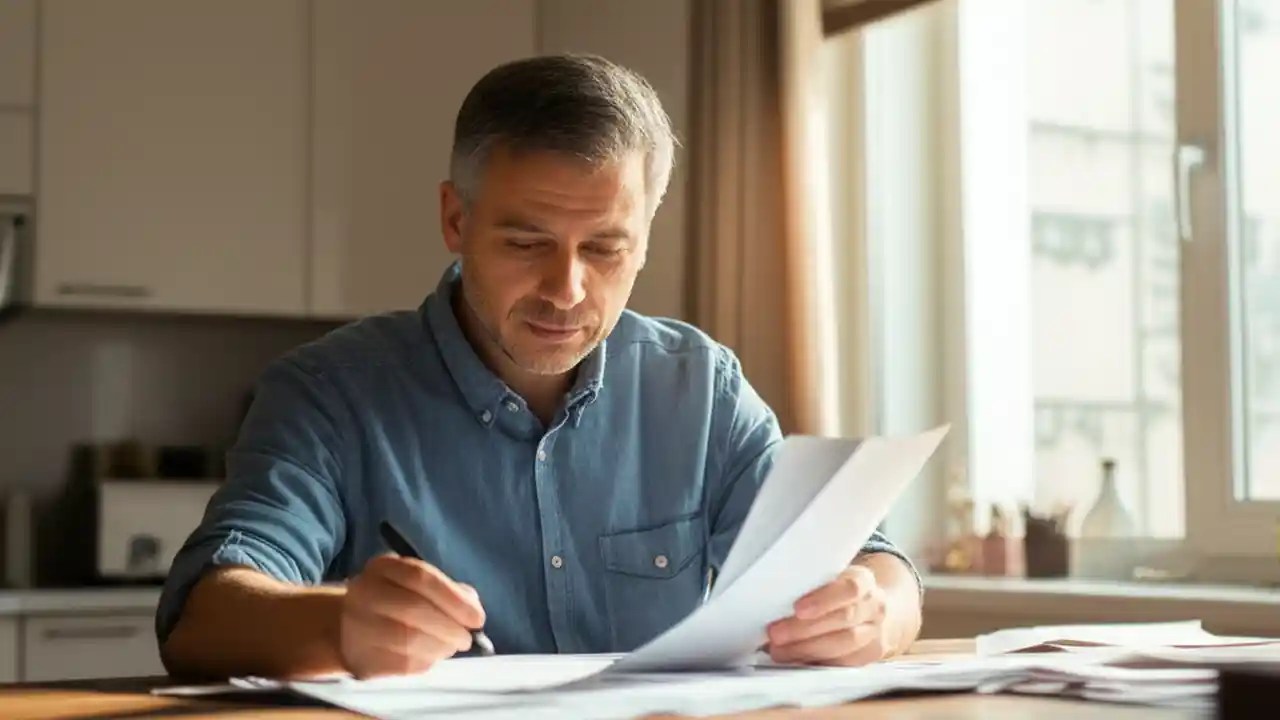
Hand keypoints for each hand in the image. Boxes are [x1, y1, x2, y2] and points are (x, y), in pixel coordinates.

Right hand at [340, 554, 485, 677]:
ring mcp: (357, 625)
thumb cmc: (394, 601)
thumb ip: (447, 590)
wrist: (346, 627)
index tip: (477, 618)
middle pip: (413, 608)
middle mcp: (364, 591)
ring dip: (439, 646)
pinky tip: (431, 656)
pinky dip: (425, 661)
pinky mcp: (360, 656)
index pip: (421, 577)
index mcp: (383, 567)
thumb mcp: (417, 585)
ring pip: (407, 639)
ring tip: (451, 647)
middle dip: (449, 627)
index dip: (454, 599)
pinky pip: (400, 663)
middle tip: (466, 639)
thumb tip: (472, 605)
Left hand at [765, 564, 889, 666]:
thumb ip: (809, 584)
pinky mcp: (870, 655)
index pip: (849, 588)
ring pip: (843, 644)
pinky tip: (795, 660)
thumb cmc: (838, 592)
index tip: (797, 609)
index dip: (824, 600)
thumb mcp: (829, 579)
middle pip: (843, 619)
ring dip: (806, 649)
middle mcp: (874, 606)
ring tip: (779, 651)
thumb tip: (769, 596)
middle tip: (775, 634)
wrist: (872, 610)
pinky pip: (843, 663)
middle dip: (805, 629)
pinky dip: (816, 662)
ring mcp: (875, 632)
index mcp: (863, 580)